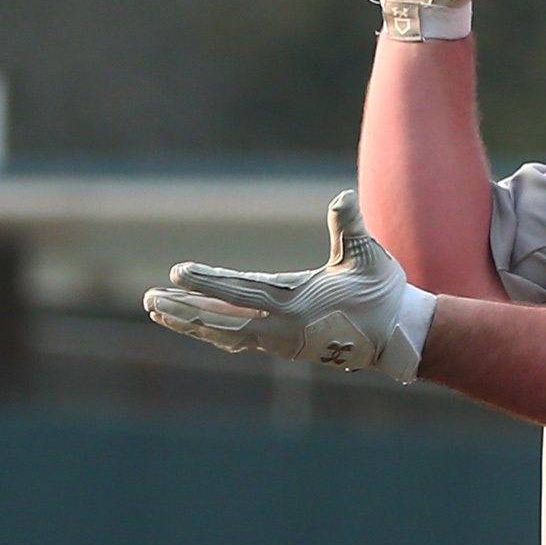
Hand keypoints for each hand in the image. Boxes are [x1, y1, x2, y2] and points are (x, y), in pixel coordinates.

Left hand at [143, 190, 437, 381]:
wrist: (397, 335)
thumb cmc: (382, 291)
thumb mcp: (368, 255)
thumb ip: (350, 225)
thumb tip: (343, 196)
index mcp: (297, 303)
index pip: (241, 291)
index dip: (207, 282)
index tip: (176, 274)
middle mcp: (282, 327)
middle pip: (221, 319)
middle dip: (183, 310)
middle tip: (149, 300)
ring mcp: (280, 342)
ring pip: (224, 333)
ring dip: (190, 322)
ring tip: (157, 312)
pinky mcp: (282, 348)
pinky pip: (237, 340)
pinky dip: (211, 332)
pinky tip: (192, 324)